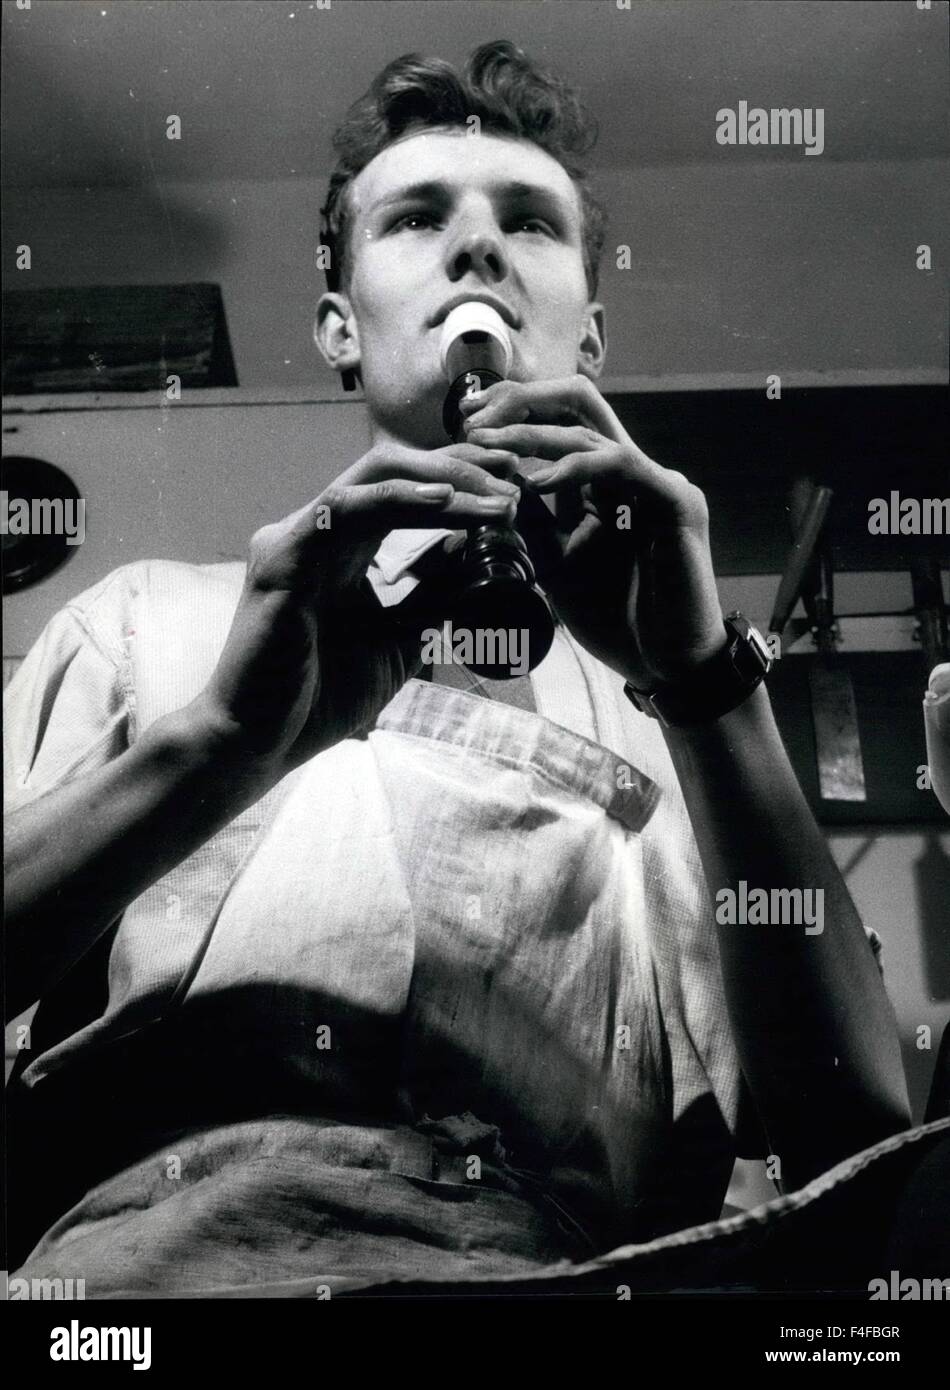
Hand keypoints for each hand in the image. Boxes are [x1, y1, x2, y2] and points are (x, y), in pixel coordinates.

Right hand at [189, 441, 520, 780]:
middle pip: (392, 470)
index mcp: (340, 549)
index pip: (403, 493)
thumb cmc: (319, 697)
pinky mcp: (282, 557)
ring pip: (374, 478)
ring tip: (495, 497)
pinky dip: (397, 499)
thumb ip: (431, 597)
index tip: (514, 496)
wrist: (261, 743)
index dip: (460, 484)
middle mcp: (316, 533)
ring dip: (442, 481)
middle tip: (514, 483)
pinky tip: (444, 500)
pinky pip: (344, 509)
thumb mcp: (399, 640)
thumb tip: (475, 555)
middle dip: (459, 469)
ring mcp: (295, 538)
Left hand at [460, 375, 725, 688]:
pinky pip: (621, 464)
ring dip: (534, 434)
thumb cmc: (617, 619)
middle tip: (472, 420)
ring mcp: (659, 482)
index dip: (515, 414)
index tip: (466, 424)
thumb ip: (532, 521)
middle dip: (522, 403)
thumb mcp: (556, 562)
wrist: (665, 665)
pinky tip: (534, 480)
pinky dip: (573, 468)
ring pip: (592, 432)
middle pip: (579, 405)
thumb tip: (493, 483)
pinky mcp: (677, 501)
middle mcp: (636, 472)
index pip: (562, 425)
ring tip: (489, 445)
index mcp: (609, 483)